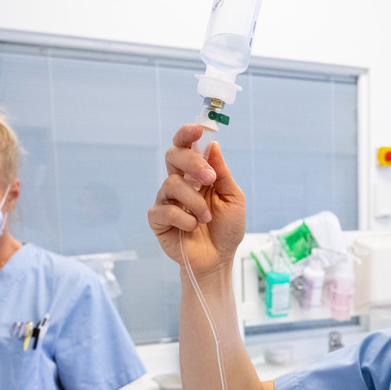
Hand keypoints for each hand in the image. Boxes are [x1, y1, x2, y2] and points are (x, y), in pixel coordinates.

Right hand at [148, 124, 245, 278]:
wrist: (218, 259)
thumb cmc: (226, 229)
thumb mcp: (233, 198)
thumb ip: (222, 173)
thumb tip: (212, 146)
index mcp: (196, 175)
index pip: (185, 147)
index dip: (187, 134)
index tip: (197, 130)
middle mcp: (179, 183)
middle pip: (172, 156)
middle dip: (192, 163)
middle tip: (209, 178)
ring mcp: (166, 200)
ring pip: (171, 184)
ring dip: (194, 201)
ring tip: (206, 217)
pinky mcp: (157, 220)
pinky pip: (164, 210)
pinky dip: (184, 219)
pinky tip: (193, 228)